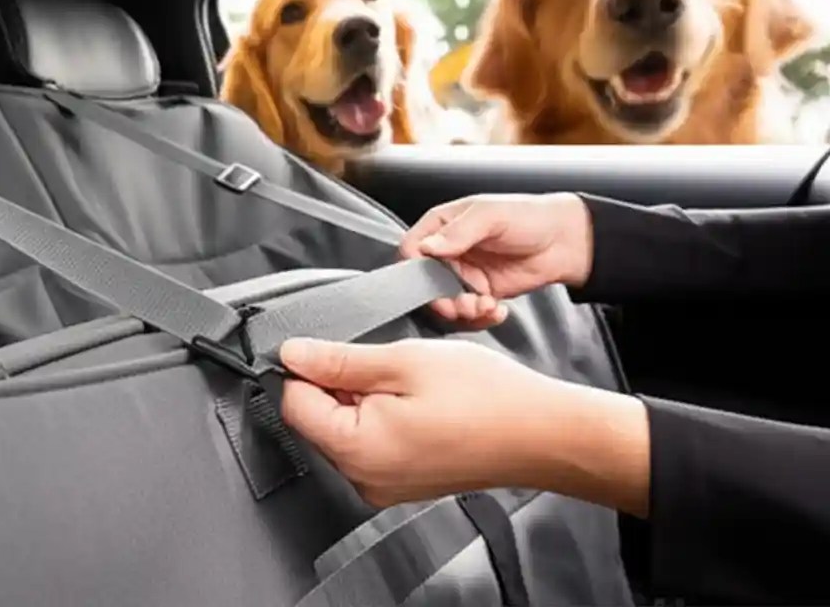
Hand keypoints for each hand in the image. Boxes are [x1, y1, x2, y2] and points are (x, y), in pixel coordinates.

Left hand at [278, 337, 649, 516]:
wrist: (543, 434)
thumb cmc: (486, 399)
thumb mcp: (403, 361)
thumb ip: (338, 360)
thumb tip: (293, 354)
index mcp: (356, 449)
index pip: (294, 404)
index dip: (307, 368)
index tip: (331, 349)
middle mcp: (364, 478)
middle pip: (317, 419)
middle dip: (339, 385)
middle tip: (386, 366)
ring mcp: (384, 485)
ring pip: (345, 430)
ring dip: (363, 400)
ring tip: (410, 386)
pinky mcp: (403, 484)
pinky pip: (372, 446)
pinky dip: (383, 419)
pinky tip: (418, 405)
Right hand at [399, 193, 594, 328]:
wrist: (567, 242)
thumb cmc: (529, 217)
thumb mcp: (492, 216)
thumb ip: (459, 232)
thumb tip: (427, 247)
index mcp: (442, 225)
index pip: (412, 249)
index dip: (417, 269)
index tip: (433, 282)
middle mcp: (448, 251)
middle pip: (426, 283)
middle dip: (442, 299)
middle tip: (463, 305)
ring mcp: (464, 274)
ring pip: (446, 302)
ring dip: (462, 312)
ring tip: (485, 307)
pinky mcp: (480, 293)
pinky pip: (468, 313)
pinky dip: (480, 318)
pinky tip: (498, 311)